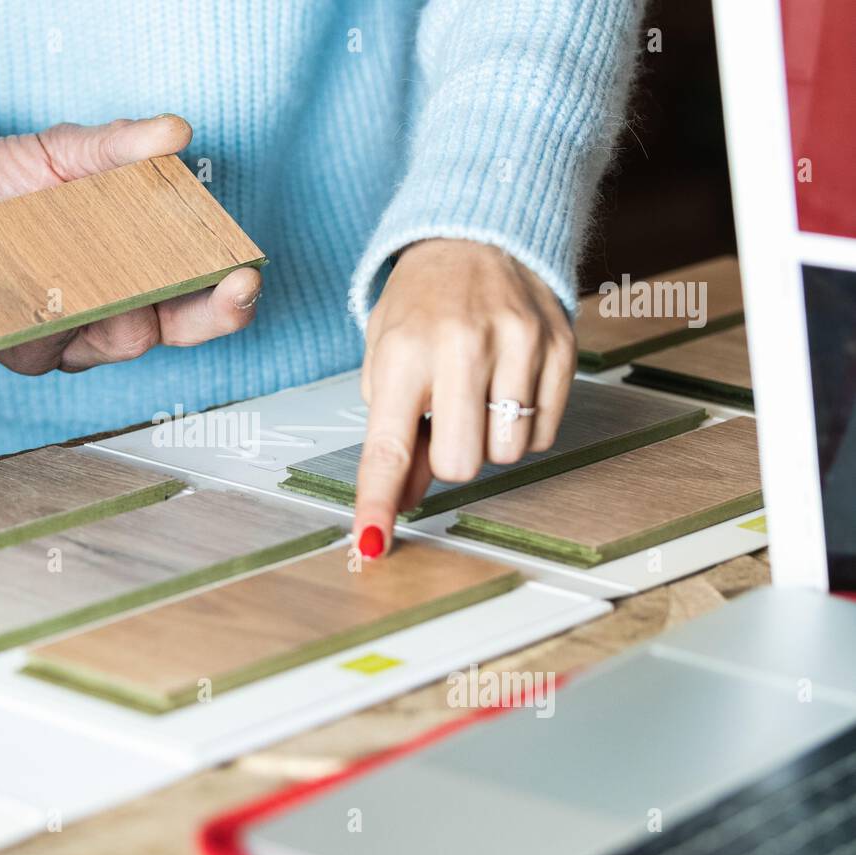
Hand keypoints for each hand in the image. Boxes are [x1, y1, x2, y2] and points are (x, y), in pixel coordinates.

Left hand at [0, 115, 261, 374]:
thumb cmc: (8, 180)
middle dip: (190, 311)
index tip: (244, 277)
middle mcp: (110, 317)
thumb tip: (174, 132)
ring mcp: (68, 340)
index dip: (228, 300)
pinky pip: (48, 345)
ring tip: (93, 259)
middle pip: (161, 334)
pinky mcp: (23, 352)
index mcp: (139, 276)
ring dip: (114, 301)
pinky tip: (36, 282)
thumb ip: (118, 145)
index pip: (199, 303)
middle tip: (210, 284)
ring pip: (113, 341)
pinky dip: (48, 312)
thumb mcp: (64, 150)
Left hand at [353, 238, 575, 557]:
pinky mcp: (561, 346)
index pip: (387, 448)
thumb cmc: (421, 303)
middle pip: (460, 464)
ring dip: (490, 440)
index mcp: (404, 351)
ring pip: (508, 452)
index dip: (378, 502)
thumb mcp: (386, 357)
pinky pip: (546, 431)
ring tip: (478, 394)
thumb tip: (402, 501)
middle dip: (450, 458)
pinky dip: (524, 424)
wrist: (477, 233)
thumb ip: (392, 431)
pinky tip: (509, 384)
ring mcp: (519, 344)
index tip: (372, 543)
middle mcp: (462, 346)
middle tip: (444, 420)